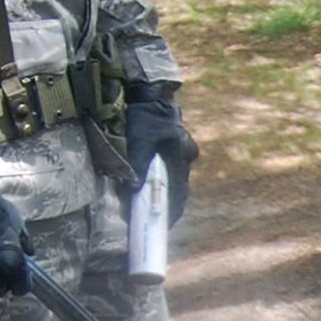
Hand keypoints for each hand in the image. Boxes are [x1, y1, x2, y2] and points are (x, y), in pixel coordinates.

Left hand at [123, 85, 196, 222]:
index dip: (171, 213)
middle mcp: (186, 156)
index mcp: (179, 158)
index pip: (178, 194)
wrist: (152, 93)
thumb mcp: (138, 142)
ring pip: (176, 177)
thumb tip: (134, 189)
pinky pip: (173, 167)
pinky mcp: (178, 144)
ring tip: (151, 202)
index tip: (163, 227)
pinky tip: (153, 180)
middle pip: (179, 188)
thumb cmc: (145, 117)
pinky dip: (164, 177)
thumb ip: (136, 165)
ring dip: (166, 190)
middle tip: (154, 217)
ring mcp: (184, 150)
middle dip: (167, 203)